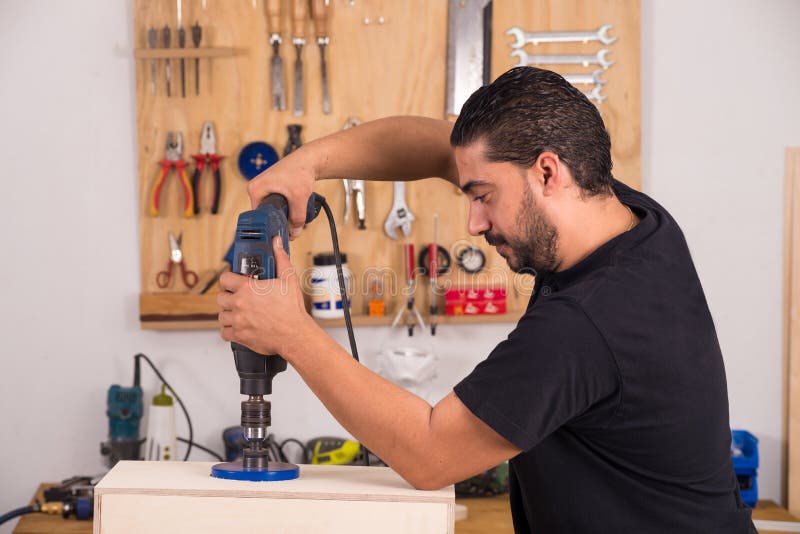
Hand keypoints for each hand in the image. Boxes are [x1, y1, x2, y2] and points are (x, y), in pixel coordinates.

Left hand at [218, 236, 315, 355]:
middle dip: (228, 298)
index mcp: (247, 288)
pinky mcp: (239, 336)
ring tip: (240, 314)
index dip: (229, 280)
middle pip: (220, 298)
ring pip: (221, 316)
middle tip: (239, 300)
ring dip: (229, 314)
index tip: (234, 283)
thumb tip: (277, 243)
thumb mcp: (288, 279)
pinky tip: (238, 327)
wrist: (295, 334)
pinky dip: (229, 330)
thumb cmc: (292, 309)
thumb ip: (280, 259)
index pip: (224, 279)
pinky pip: (224, 332)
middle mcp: (239, 304)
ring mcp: (237, 321)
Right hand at [247, 148, 315, 239]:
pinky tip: (293, 210)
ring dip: (282, 215)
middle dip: (278, 221)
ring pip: (271, 210)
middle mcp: (255, 189)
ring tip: (294, 216)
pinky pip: (275, 205)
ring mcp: (263, 189)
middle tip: (291, 227)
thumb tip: (295, 233)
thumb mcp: (299, 196)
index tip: (282, 232)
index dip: (271, 225)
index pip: (258, 216)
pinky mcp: (270, 189)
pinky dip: (284, 209)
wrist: (308, 159)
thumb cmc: (300, 171)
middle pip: (265, 214)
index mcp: (255, 189)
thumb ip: (297, 217)